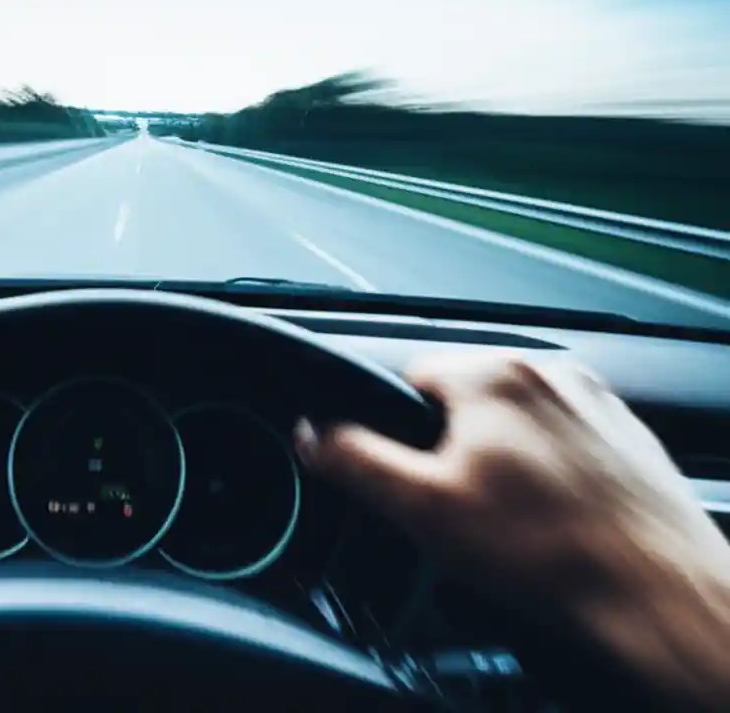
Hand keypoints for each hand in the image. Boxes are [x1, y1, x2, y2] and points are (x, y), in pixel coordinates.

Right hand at [296, 354, 729, 710]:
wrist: (655, 595)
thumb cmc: (549, 553)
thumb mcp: (421, 508)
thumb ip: (354, 459)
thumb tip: (311, 432)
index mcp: (491, 373)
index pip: (405, 381)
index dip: (394, 436)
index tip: (411, 481)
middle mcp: (547, 371)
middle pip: (460, 404)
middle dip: (449, 452)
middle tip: (462, 512)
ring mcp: (593, 402)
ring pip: (512, 425)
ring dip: (499, 462)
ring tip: (513, 523)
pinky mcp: (625, 436)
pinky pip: (560, 444)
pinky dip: (547, 474)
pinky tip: (552, 521)